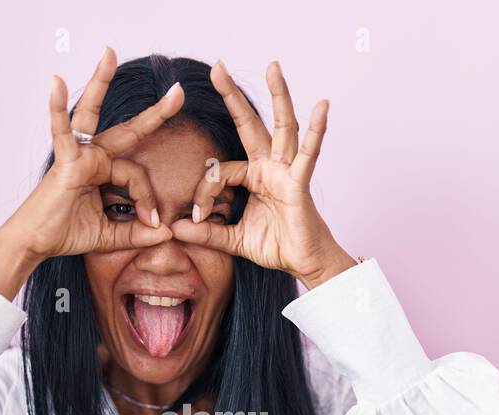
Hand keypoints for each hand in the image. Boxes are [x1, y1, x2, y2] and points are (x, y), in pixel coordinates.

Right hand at [0, 47, 182, 297]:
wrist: (35, 244)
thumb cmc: (65, 234)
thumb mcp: (110, 235)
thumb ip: (137, 233)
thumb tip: (166, 233)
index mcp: (103, 171)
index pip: (137, 175)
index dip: (149, 199)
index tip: (153, 223)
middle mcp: (92, 157)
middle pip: (128, 130)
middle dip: (155, 113)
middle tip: (178, 92)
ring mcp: (78, 155)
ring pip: (91, 113)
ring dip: (100, 82)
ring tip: (108, 53)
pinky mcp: (64, 161)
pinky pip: (61, 130)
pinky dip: (57, 107)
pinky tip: (55, 81)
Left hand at [171, 60, 356, 289]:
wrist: (304, 264)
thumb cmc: (276, 247)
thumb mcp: (232, 240)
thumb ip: (207, 233)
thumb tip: (176, 228)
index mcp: (253, 176)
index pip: (219, 170)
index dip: (205, 191)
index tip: (198, 216)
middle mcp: (269, 167)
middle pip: (250, 123)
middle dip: (233, 95)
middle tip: (218, 65)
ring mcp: (286, 171)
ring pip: (281, 127)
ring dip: (278, 95)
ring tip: (273, 66)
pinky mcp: (299, 183)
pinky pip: (308, 154)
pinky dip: (316, 131)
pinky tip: (322, 106)